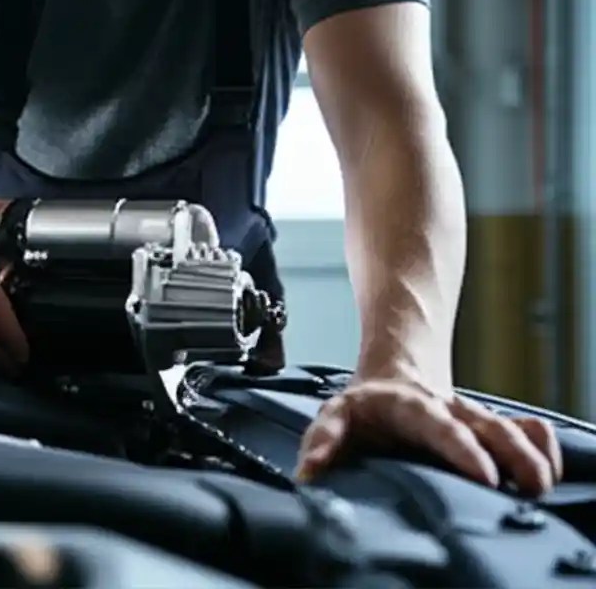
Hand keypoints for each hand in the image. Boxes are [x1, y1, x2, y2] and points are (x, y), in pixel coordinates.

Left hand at [295, 376, 562, 495]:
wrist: (395, 373)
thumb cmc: (364, 406)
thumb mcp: (335, 413)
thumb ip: (322, 441)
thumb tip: (308, 473)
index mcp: (412, 406)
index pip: (441, 426)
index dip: (463, 448)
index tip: (484, 474)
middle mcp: (450, 409)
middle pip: (487, 426)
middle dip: (510, 454)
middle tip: (526, 485)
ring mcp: (474, 417)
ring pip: (512, 429)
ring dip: (531, 456)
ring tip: (541, 486)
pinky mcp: (490, 427)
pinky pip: (527, 429)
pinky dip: (543, 447)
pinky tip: (550, 472)